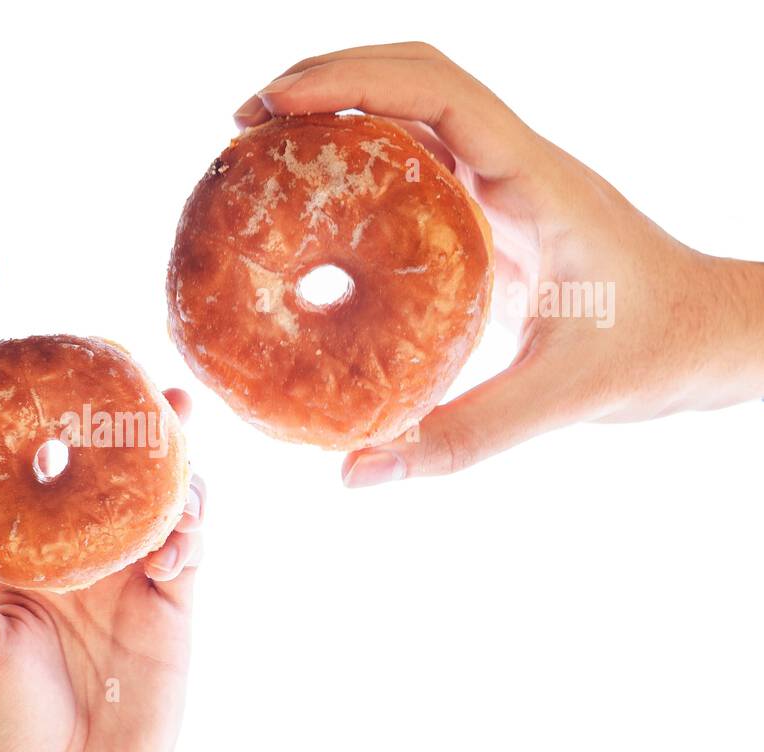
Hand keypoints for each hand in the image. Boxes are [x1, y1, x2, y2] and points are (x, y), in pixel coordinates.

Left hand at [0, 389, 204, 751]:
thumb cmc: (3, 724)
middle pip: (116, 477)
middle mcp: (86, 560)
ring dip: (173, 468)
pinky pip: (188, 554)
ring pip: (162, 504)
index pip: (48, 478)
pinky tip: (175, 532)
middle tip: (144, 378)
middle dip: (135, 427)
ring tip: (173, 431)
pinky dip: (187, 532)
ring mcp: (133, 582)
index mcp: (33, 559)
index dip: (58, 427)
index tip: (59, 374)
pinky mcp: (172, 612)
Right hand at [236, 43, 763, 485]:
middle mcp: (517, 162)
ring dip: (339, 102)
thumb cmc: (652, 354)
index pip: (440, 95)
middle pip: (417, 73)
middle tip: (246, 121)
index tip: (276, 108)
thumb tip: (353, 474)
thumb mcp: (559, 401)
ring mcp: (505, 177)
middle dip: (327, 76)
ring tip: (262, 141)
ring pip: (415, 102)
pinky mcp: (493, 204)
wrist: (709, 335)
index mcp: (536, 183)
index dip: (351, 84)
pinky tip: (313, 194)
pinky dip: (358, 151)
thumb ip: (459, 440)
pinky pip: (417, 154)